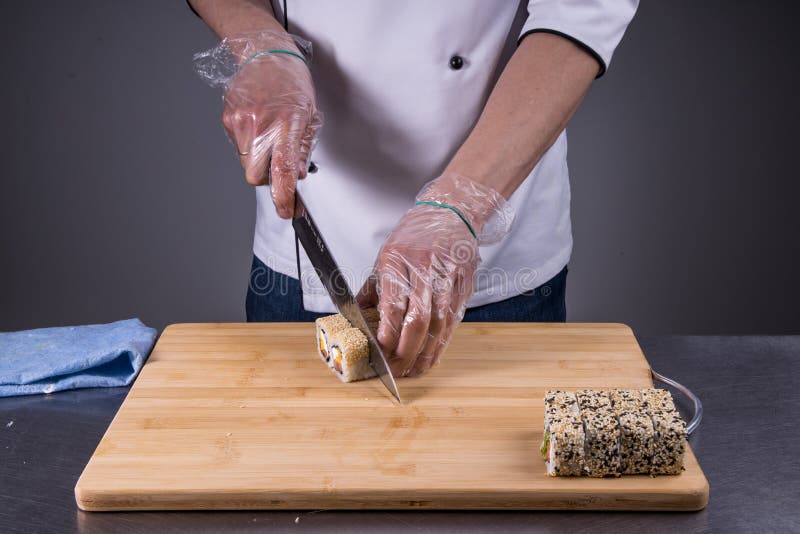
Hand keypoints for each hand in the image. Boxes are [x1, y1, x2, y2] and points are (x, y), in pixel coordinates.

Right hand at [217, 32, 321, 217]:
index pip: (282, 170)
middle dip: (267, 180)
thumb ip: (302, 150)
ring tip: (269, 137)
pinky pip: (239, 148)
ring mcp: (240, 122)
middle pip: (255, 176)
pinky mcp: (228, 119)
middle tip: (278, 168)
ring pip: (246, 163)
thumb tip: (297, 177)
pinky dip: (250, 146)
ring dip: (259, 161)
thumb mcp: (309, 116)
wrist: (266, 54)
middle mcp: (260, 124)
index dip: (283, 195)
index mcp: (286, 124)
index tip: (287, 210)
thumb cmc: (291, 83)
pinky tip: (259, 127)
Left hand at [357, 173, 511, 376]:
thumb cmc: (413, 237)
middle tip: (397, 370)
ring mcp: (448, 276)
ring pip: (440, 323)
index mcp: (397, 260)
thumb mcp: (385, 257)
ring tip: (415, 370)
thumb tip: (355, 320)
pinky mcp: (465, 283)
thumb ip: (372, 290)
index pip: (393, 306)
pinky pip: (454, 318)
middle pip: (418, 319)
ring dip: (427, 352)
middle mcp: (423, 269)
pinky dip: (444, 341)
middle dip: (407, 350)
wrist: (450, 213)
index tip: (380, 355)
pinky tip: (434, 355)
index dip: (388, 335)